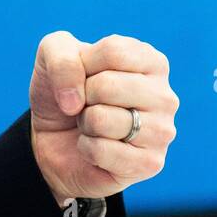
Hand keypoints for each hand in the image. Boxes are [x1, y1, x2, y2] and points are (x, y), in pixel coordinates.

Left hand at [29, 31, 178, 205]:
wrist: (53, 138)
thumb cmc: (63, 91)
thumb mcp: (51, 55)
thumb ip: (60, 57)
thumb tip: (73, 100)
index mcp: (150, 61)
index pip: (113, 52)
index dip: (83, 64)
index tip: (84, 75)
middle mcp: (165, 96)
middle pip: (108, 85)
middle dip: (82, 96)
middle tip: (87, 104)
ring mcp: (162, 132)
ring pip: (103, 119)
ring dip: (84, 122)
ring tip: (93, 125)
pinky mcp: (150, 164)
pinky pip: (101, 150)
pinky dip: (86, 148)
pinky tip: (96, 148)